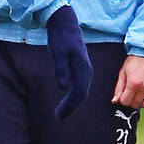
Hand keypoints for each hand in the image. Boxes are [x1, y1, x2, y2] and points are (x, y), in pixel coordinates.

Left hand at [45, 5, 92, 120]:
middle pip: (81, 94)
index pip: (78, 93)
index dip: (69, 106)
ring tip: (60, 112)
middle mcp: (86, 71)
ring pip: (81, 90)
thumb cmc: (60, 39)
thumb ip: (61, 70)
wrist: (65, 26)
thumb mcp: (57, 54)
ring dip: (71, 103)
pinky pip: (79, 85)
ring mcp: (84, 70)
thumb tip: (63, 88)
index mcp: (82, 69)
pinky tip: (65, 99)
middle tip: (58, 117)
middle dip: (70, 107)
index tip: (59, 116)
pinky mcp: (80, 68)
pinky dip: (72, 95)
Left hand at [113, 54, 143, 109]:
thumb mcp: (123, 73)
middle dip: (130, 102)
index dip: (122, 100)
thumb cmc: (134, 62)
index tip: (123, 96)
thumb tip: (115, 101)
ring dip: (140, 101)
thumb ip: (119, 88)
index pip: (125, 102)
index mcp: (133, 83)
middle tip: (130, 94)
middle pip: (135, 104)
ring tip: (139, 92)